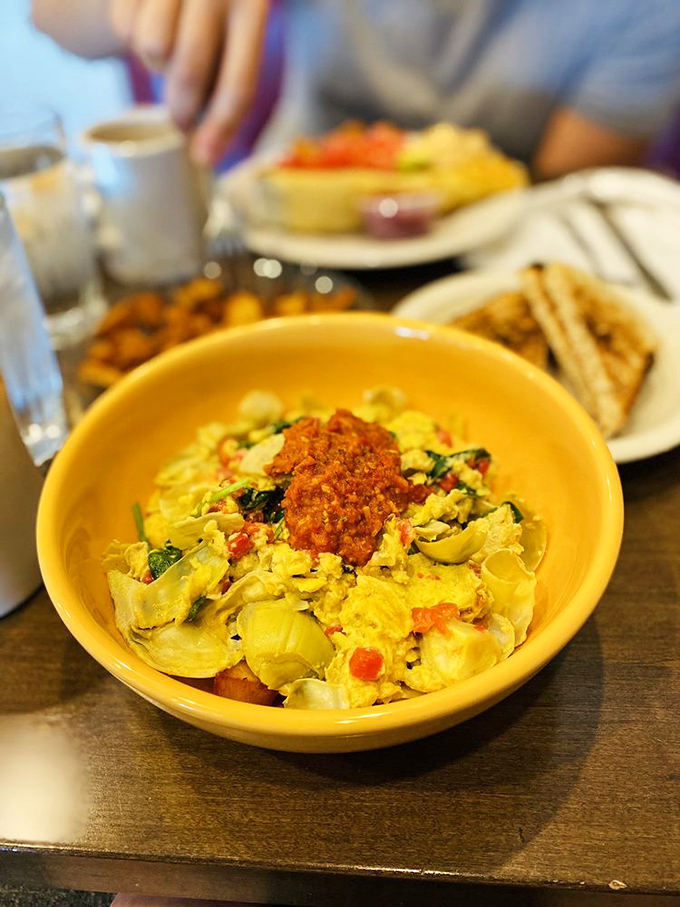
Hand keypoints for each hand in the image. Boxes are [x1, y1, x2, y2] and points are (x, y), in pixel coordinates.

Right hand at [110, 0, 269, 164]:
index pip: (239, 83)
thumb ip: (226, 82)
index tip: (204, 159)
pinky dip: (132, 36)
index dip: (220, 128)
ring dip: (155, 64)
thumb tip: (207, 150)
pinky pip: (125, 28)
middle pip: (191, 71)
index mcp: (251, 4)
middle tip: (180, 123)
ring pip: (154, 49)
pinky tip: (147, 21)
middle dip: (181, 109)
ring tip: (166, 52)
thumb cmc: (206, 14)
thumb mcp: (230, 36)